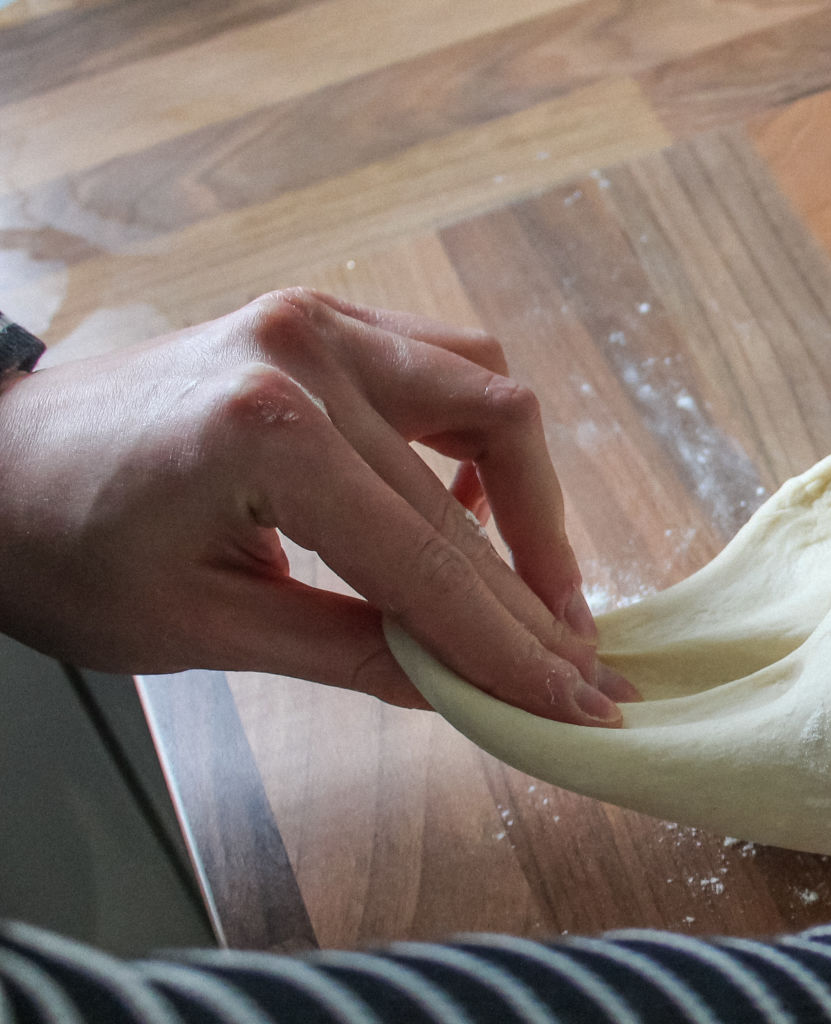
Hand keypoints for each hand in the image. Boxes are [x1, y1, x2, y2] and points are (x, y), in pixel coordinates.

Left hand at [0, 289, 636, 723]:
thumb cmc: (57, 547)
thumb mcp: (197, 629)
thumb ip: (345, 653)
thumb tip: (459, 693)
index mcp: (262, 435)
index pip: (429, 564)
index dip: (511, 648)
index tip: (576, 705)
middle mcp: (304, 357)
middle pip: (471, 496)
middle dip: (535, 599)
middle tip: (580, 671)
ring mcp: (316, 322)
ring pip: (490, 399)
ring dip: (531, 500)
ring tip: (541, 592)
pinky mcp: (319, 318)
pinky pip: (446, 366)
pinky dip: (482, 440)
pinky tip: (477, 508)